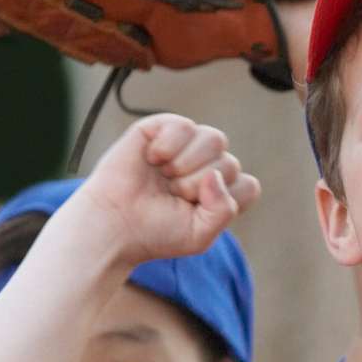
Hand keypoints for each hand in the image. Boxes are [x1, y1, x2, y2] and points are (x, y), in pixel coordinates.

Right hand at [72, 113, 260, 264]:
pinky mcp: (161, 129)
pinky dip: (169, 145)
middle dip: (198, 185)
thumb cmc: (155, 232)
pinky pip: (184, 125)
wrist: (113, 224)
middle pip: (230, 163)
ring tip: (164, 176)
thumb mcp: (199, 235)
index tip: (195, 211)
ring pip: (215, 139)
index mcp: (219, 193)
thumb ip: (223, 210)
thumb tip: (215, 174)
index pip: (247, 186)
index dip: (225, 199)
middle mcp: (206, 166)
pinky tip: (153, 159)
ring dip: (187, 164)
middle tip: (172, 195)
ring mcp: (186, 146)